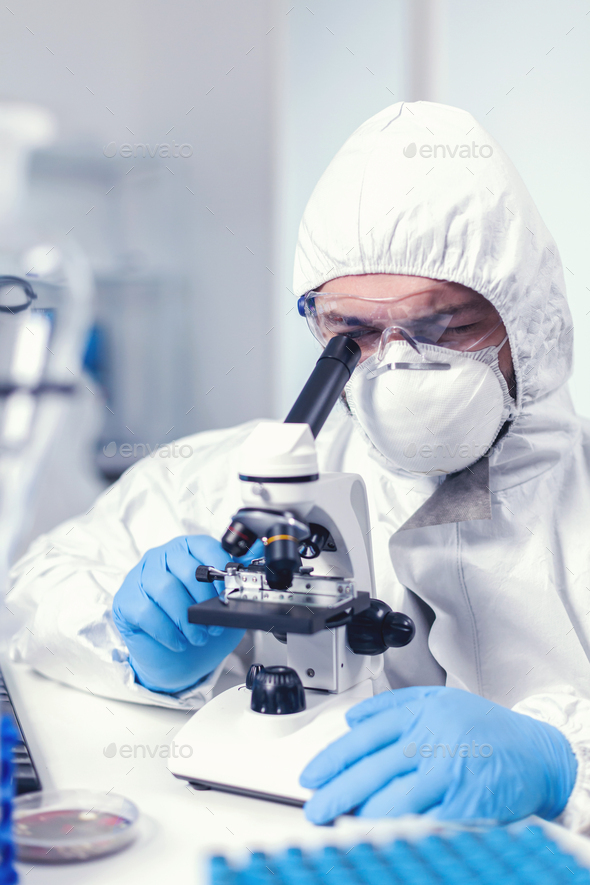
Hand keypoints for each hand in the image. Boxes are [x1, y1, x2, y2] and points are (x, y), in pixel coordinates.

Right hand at [113, 535, 260, 692]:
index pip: (204, 546)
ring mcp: (139, 577)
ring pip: (164, 588)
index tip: (230, 590)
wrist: (179, 660)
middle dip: (205, 599)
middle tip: (214, 622)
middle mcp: (161, 557)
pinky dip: (166, 630)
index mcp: (186, 549)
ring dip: (186, 617)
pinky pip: (145, 611)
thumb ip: (241, 572)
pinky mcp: (125, 601)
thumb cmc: (200, 625)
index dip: (220, 568)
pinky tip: (178, 641)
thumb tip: (262, 549)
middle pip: (184, 567)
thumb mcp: (226, 599)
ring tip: (197, 636)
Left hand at [300, 685, 576, 824]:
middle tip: (315, 809)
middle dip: (337, 793)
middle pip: (373, 769)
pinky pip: (426, 822)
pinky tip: (381, 836)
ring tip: (342, 825)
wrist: (536, 751)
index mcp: (422, 713)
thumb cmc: (485, 727)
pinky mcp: (467, 803)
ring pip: (396, 799)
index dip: (333, 758)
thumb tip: (350, 720)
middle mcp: (434, 739)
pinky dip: (400, 832)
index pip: (366, 736)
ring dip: (363, 816)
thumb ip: (393, 705)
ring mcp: (451, 772)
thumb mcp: (439, 700)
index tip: (311, 776)